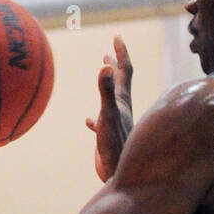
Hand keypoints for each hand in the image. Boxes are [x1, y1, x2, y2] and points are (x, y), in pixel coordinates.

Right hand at [84, 36, 133, 181]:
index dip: (121, 53)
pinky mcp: (111, 138)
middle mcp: (123, 110)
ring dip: (107, 88)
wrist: (121, 175)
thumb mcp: (108, 115)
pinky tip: (89, 121)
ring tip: (102, 78)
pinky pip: (103, 123)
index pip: (124, 71)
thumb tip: (104, 67)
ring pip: (113, 101)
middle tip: (109, 54)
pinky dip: (96, 118)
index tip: (117, 38)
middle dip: (115, 67)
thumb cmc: (116, 145)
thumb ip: (105, 91)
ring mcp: (118, 124)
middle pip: (121, 83)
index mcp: (123, 100)